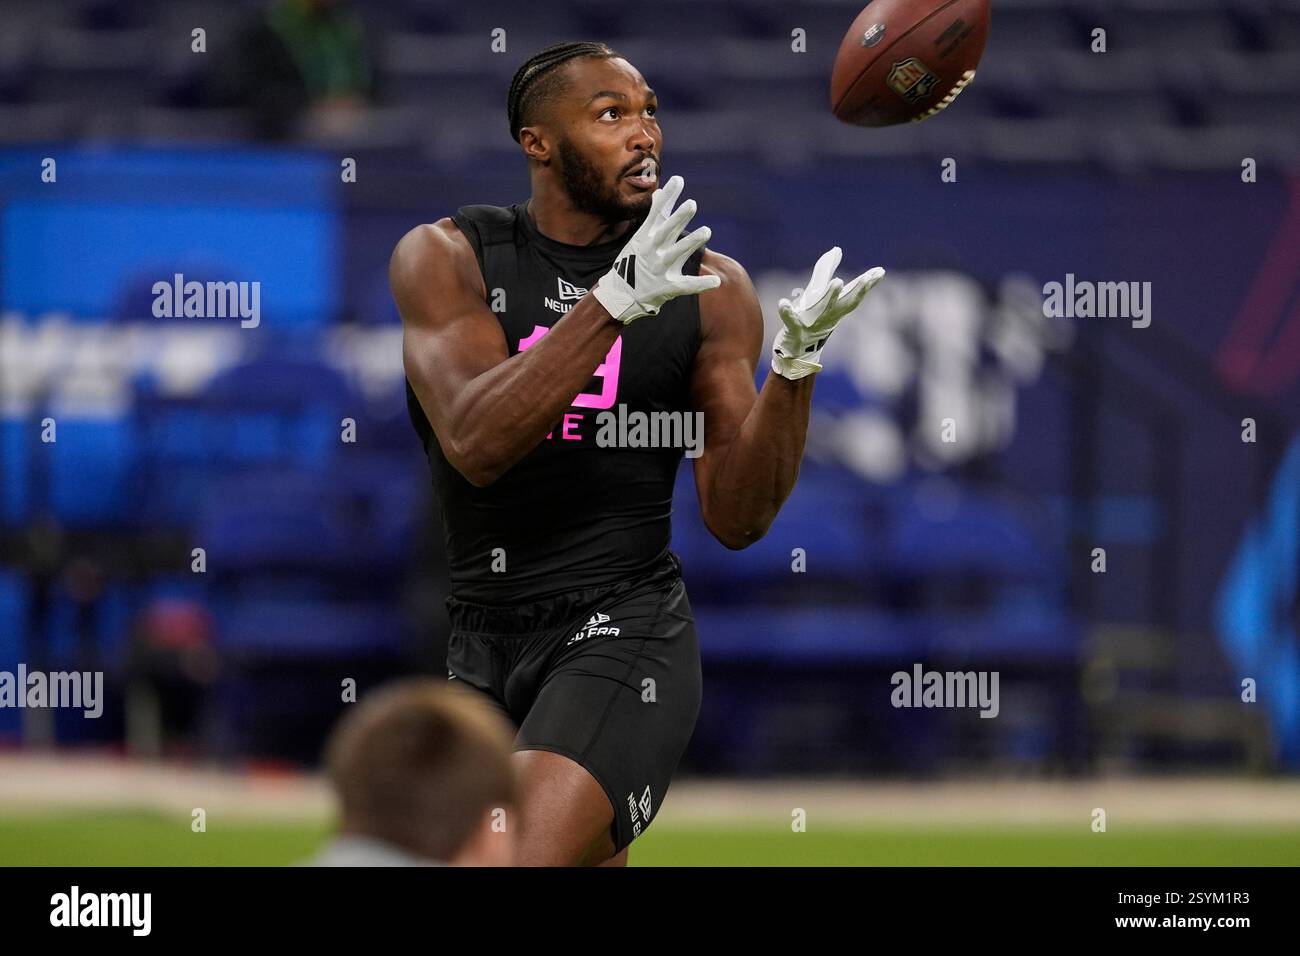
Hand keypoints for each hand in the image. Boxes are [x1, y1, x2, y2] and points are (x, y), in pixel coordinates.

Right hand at [592, 175, 720, 324]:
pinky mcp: (668, 287)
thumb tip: (660, 192)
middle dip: (678, 218)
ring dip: (691, 242)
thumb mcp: (639, 237)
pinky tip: (716, 281)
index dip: (668, 197)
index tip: (679, 180)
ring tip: (707, 230)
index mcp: (646, 237)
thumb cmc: (634, 261)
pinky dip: (700, 284)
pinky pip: (686, 285)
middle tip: (692, 204)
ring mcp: (660, 269)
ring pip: (677, 254)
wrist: (621, 294)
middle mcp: (652, 251)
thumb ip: (654, 216)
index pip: (658, 213)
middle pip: (667, 232)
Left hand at [772, 247, 884, 379]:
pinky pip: (791, 322)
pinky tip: (783, 303)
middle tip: (866, 278)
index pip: (855, 293)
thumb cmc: (811, 317)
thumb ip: (826, 270)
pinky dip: (787, 313)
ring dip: (831, 296)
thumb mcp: (819, 293)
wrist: (797, 350)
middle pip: (847, 303)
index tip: (880, 271)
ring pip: (823, 310)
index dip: (868, 283)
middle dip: (857, 291)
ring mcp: (812, 323)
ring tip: (837, 281)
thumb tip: (837, 249)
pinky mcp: (794, 330)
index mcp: (836, 307)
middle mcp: (829, 315)